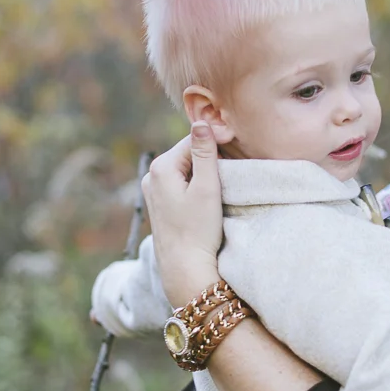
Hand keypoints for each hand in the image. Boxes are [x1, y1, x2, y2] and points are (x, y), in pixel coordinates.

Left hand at [144, 121, 224, 304]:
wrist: (184, 267)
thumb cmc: (197, 230)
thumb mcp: (206, 188)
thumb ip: (204, 153)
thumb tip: (201, 123)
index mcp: (161, 167)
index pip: (192, 140)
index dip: (216, 137)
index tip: (238, 139)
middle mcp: (151, 176)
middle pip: (187, 153)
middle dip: (209, 152)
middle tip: (236, 155)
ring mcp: (153, 191)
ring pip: (185, 168)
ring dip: (203, 168)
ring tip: (225, 173)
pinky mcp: (160, 204)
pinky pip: (180, 183)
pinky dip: (196, 181)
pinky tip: (210, 191)